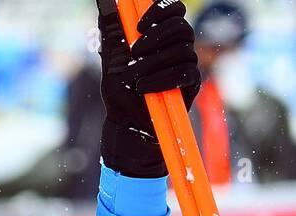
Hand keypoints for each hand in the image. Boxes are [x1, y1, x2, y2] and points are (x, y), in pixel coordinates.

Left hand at [98, 0, 200, 177]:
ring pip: (182, 50)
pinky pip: (184, 73)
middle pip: (180, 26)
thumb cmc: (120, 91)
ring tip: (134, 79)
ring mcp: (187, 64)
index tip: (138, 26)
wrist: (126, 123)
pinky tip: (144, 88)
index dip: (161, 10)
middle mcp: (178, 45)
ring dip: (152, 64)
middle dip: (155, 37)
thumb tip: (105, 5)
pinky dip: (160, 80)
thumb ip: (112, 33)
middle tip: (134, 52)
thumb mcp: (111, 60)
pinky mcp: (192, 83)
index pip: (174, 9)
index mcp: (161, 36)